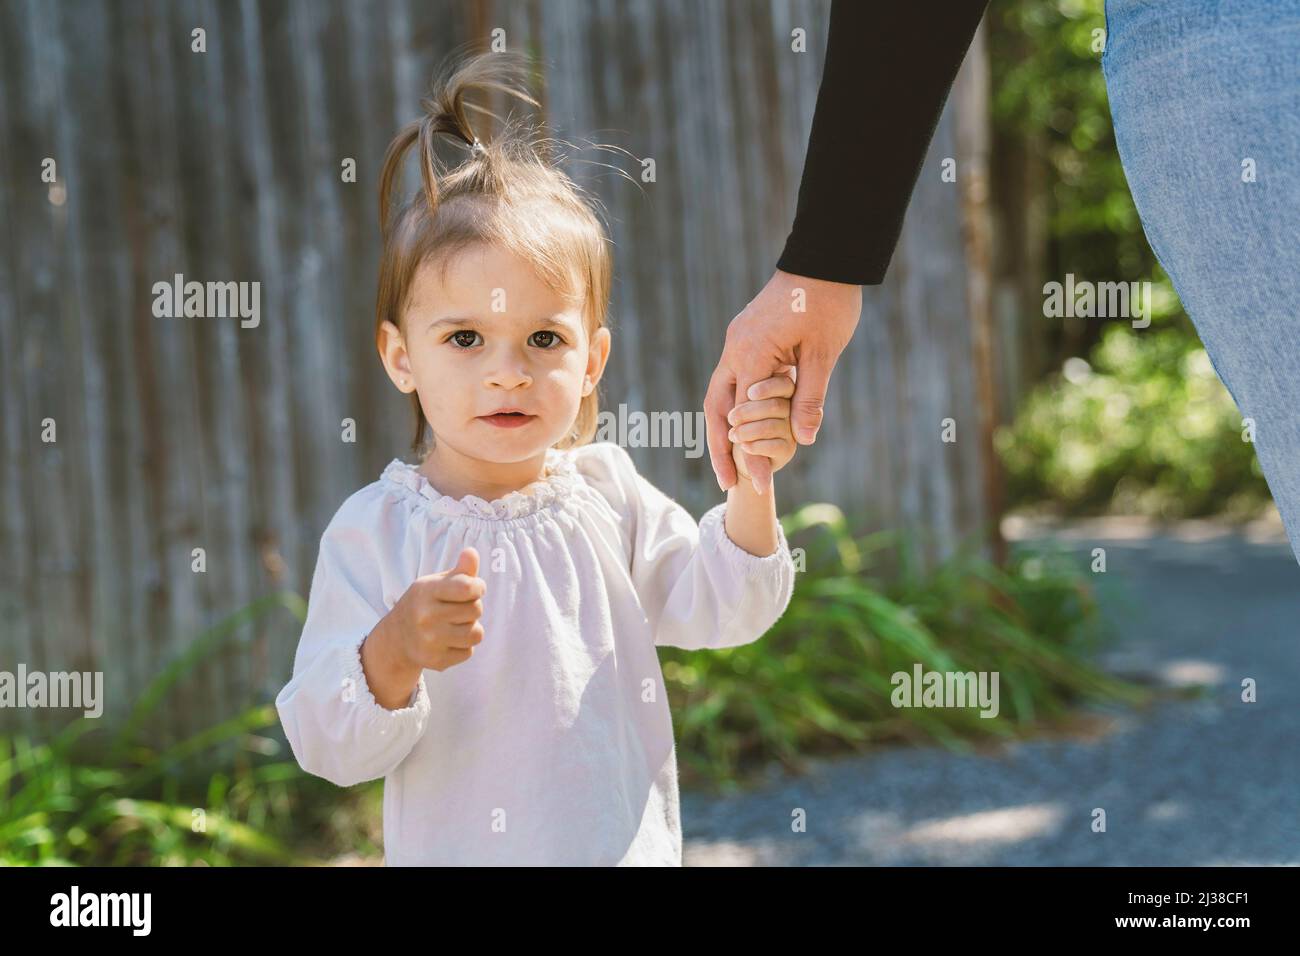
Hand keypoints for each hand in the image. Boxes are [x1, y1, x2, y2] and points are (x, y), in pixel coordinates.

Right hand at [389, 547, 484, 671]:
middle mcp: (426, 617)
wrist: (397, 638)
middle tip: (457, 608)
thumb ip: (460, 571)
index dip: (478, 587)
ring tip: (455, 624)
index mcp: (427, 591)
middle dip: (473, 607)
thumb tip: (472, 552)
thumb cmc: (425, 603)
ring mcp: (430, 641)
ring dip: (471, 628)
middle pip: (476, 610)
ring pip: (476, 633)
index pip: (468, 588)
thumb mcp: (437, 583)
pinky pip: (469, 652)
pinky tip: (448, 640)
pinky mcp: (436, 661)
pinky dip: (463, 646)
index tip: (473, 588)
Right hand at [705, 268, 860, 492]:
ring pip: (721, 394)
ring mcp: (738, 341)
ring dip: (726, 430)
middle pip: (717, 408)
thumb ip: (809, 398)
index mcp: (751, 354)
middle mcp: (736, 349)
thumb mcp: (824, 354)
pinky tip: (746, 426)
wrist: (825, 257)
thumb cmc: (829, 302)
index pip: (743, 416)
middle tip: (729, 484)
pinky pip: (734, 378)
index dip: (748, 454)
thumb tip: (802, 440)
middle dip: (721, 448)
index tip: (758, 484)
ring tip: (732, 463)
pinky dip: (736, 406)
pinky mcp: (746, 336)